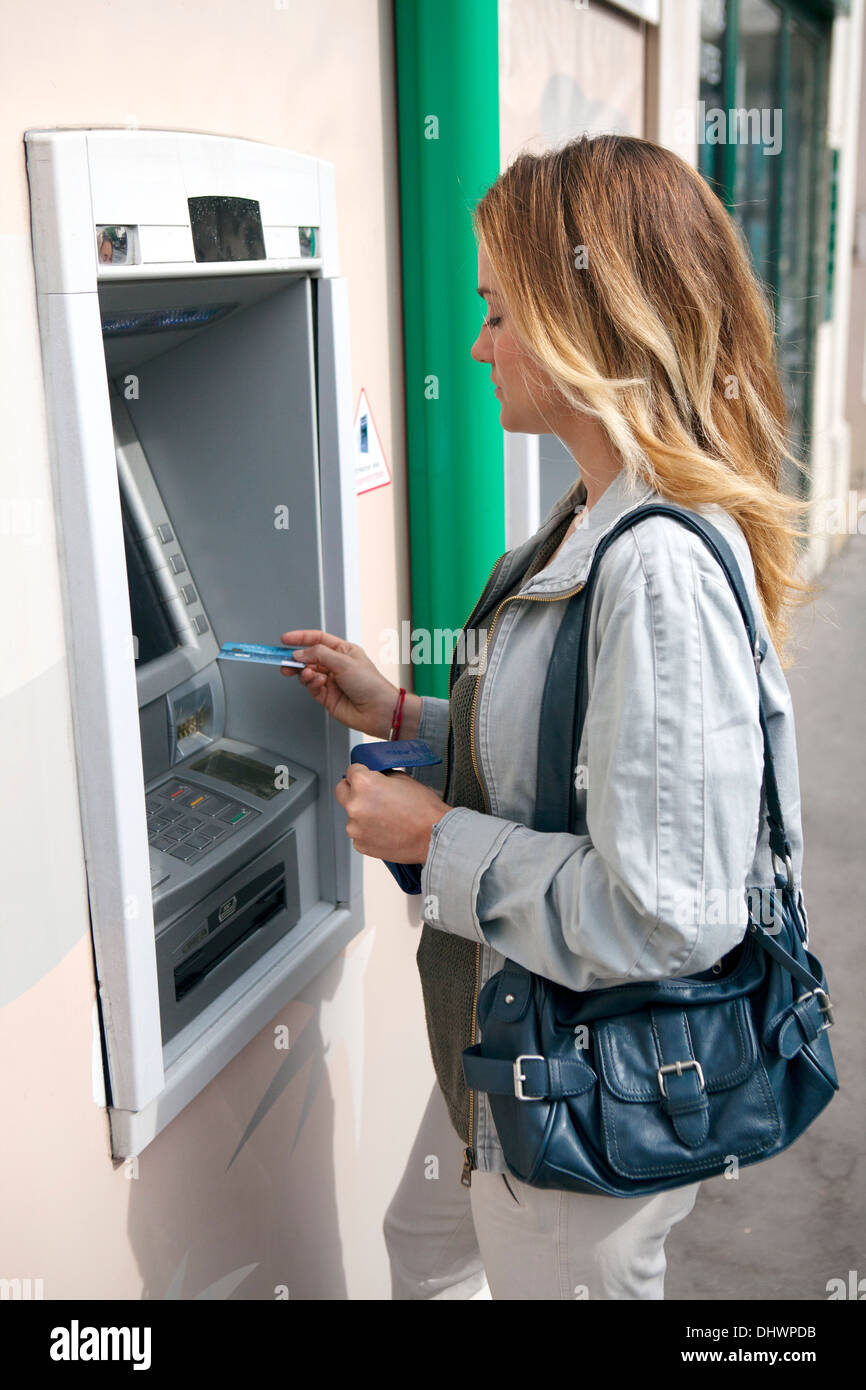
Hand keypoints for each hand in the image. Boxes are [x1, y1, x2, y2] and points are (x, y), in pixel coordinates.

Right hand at [279, 628, 408, 739]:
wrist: (378, 710)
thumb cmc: (371, 684)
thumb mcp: (344, 662)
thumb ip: (319, 655)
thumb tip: (300, 654)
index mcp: (343, 651)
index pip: (317, 639)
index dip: (300, 638)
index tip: (285, 639)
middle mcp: (335, 665)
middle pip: (308, 658)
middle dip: (295, 659)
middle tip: (284, 662)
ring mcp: (330, 681)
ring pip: (307, 673)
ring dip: (304, 673)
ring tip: (308, 674)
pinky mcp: (326, 696)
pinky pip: (311, 687)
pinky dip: (311, 684)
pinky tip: (318, 683)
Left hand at [334, 764, 451, 863]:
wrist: (433, 837)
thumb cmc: (423, 809)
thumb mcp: (403, 779)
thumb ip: (382, 776)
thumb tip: (374, 778)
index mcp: (363, 784)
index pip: (351, 770)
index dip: (362, 772)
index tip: (367, 777)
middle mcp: (354, 804)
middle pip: (341, 791)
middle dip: (353, 790)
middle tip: (370, 795)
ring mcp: (355, 827)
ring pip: (352, 815)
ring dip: (363, 814)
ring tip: (386, 817)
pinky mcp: (360, 844)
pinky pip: (359, 833)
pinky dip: (368, 831)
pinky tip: (386, 830)